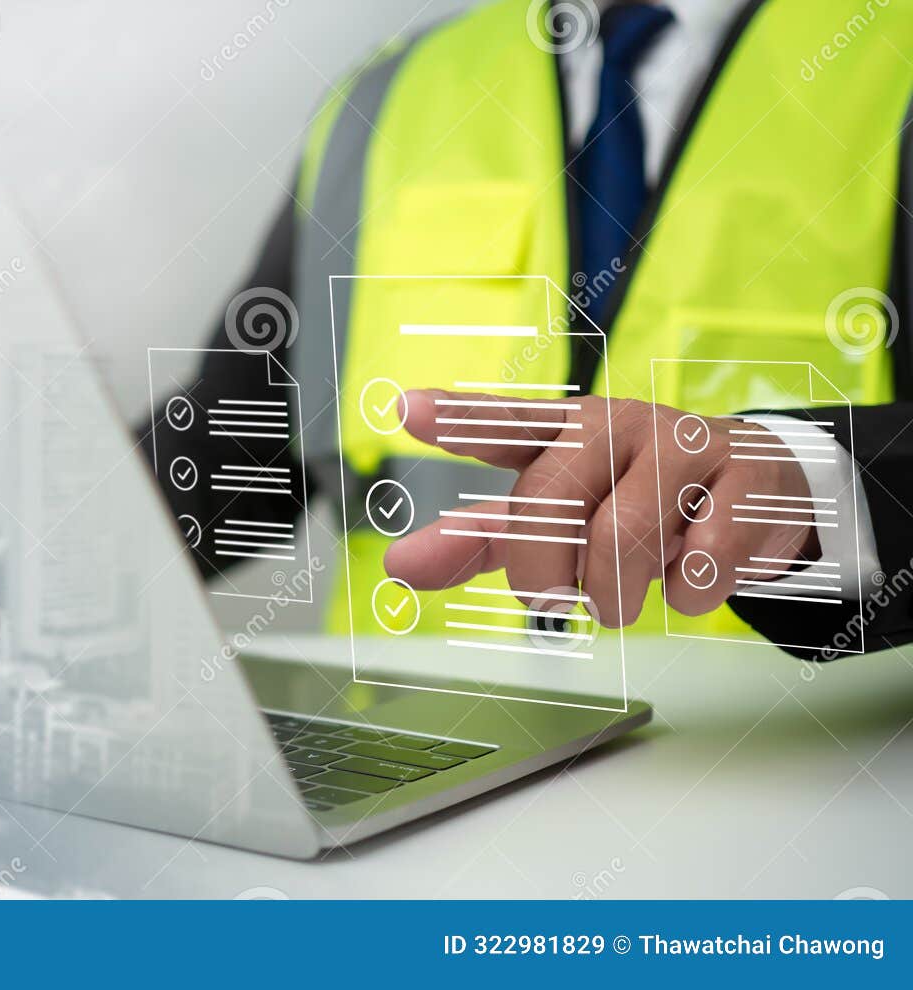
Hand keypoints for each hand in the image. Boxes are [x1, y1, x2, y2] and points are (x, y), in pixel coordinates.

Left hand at [383, 390, 819, 627]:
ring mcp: (683, 441)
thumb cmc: (633, 502)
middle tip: (552, 602)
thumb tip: (397, 566)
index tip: (406, 408)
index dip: (457, 418)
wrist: (761, 491)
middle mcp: (615, 424)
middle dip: (542, 572)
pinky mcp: (746, 472)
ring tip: (623, 597)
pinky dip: (688, 592)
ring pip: (623, 536)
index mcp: (560, 432)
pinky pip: (703, 557)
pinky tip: (693, 577)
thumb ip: (477, 541)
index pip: (503, 423)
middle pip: (548, 499)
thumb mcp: (555, 521)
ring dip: (617, 595)